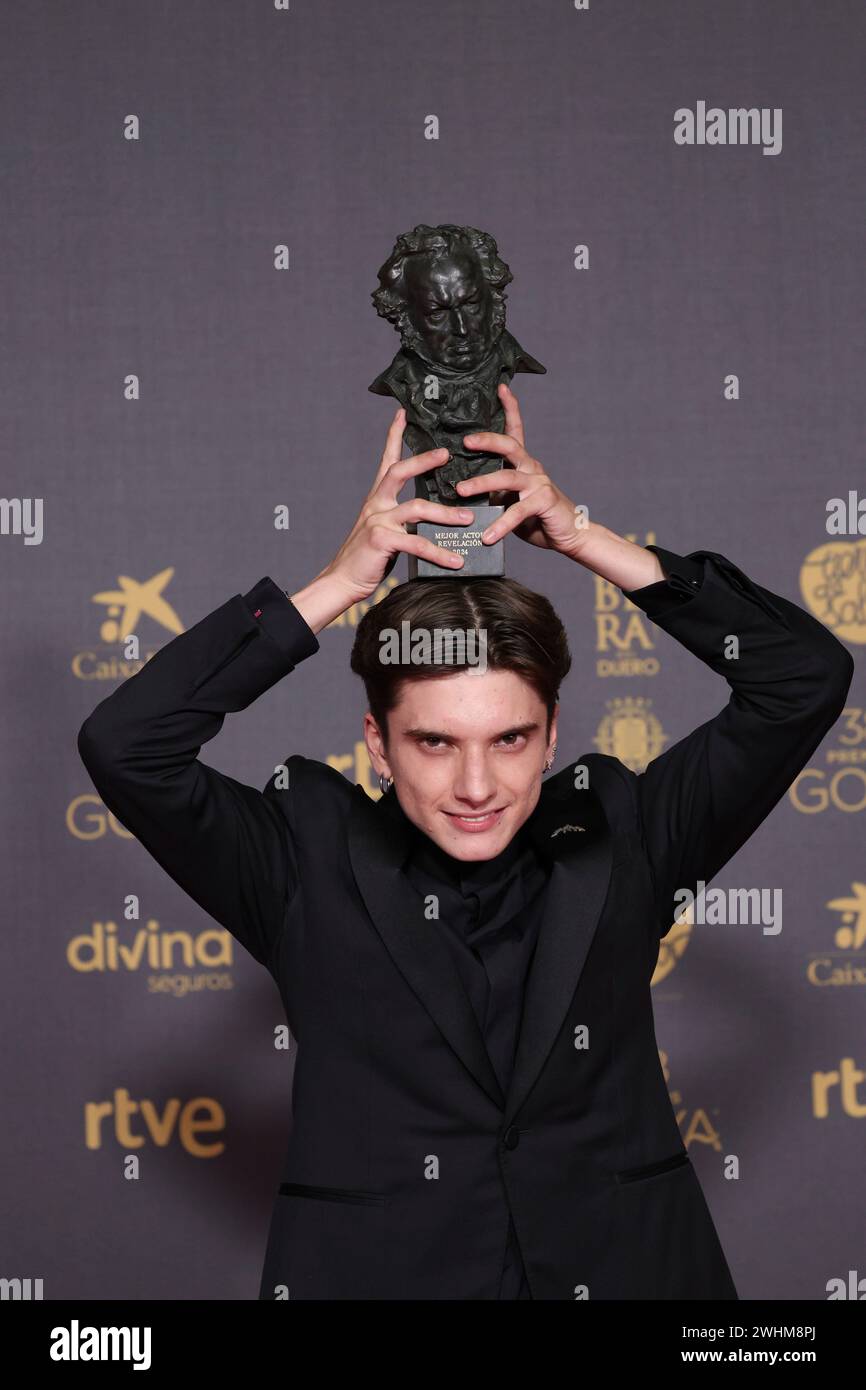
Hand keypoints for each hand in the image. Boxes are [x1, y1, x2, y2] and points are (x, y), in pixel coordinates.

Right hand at [320, 408, 474, 601]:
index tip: (403, 414)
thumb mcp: (387, 532)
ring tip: (468, 519)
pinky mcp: (381, 541)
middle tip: (447, 453)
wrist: (343, 580)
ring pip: (416, 508)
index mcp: (377, 499)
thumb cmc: (368, 558)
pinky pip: (417, 544)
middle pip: (399, 471)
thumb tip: (436, 518)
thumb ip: (406, 521)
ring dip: (446, 514)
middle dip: (423, 460)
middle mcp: (375, 504)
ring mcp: (377, 521)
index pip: (386, 461)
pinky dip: (439, 553)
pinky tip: (456, 561)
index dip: (394, 436)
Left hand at [455, 383, 586, 558]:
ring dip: (481, 484)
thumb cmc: (536, 519)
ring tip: (461, 491)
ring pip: (507, 477)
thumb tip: (460, 490)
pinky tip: (487, 536)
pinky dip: (500, 525)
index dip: (510, 407)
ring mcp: (539, 483)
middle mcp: (532, 468)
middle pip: (509, 445)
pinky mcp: (544, 502)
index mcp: (523, 464)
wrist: (569, 535)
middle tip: (465, 442)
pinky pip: (518, 511)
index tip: (501, 388)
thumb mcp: (509, 502)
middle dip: (486, 440)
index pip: (516, 430)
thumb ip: (493, 492)